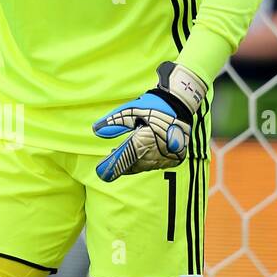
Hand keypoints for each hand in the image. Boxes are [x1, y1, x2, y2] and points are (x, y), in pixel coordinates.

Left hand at [93, 61, 206, 178]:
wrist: (181, 105)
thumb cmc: (154, 106)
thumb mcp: (131, 111)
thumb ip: (114, 122)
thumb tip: (96, 130)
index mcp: (145, 140)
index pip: (125, 158)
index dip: (112, 166)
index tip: (101, 172)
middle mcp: (157, 152)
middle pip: (134, 165)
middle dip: (122, 164)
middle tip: (111, 157)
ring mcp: (168, 157)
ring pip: (145, 166)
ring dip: (134, 163)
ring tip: (125, 153)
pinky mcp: (175, 158)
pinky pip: (156, 165)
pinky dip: (147, 161)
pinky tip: (142, 154)